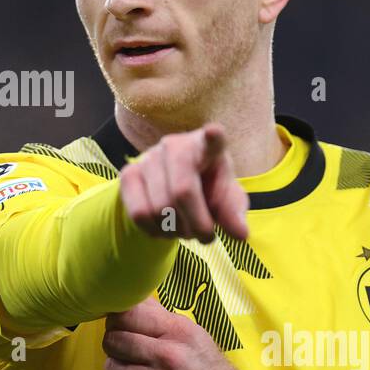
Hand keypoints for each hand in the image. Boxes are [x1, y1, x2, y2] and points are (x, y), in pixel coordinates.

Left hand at [102, 296, 253, 369]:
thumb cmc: (207, 366)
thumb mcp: (191, 333)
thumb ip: (158, 315)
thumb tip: (129, 297)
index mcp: (178, 331)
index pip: (127, 314)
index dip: (116, 318)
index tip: (119, 324)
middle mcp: (168, 356)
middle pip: (113, 340)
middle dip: (114, 343)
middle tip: (123, 348)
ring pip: (110, 366)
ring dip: (116, 367)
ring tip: (131, 369)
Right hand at [119, 123, 249, 241]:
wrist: (172, 186)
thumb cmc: (207, 188)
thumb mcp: (226, 199)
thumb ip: (233, 213)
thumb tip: (240, 235)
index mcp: (208, 146)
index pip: (212, 139)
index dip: (212, 137)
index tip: (214, 132)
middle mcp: (175, 145)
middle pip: (182, 192)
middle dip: (197, 225)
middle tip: (205, 236)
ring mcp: (148, 157)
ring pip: (159, 208)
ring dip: (176, 231)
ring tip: (185, 231)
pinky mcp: (129, 174)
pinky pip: (139, 214)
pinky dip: (155, 232)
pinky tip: (165, 228)